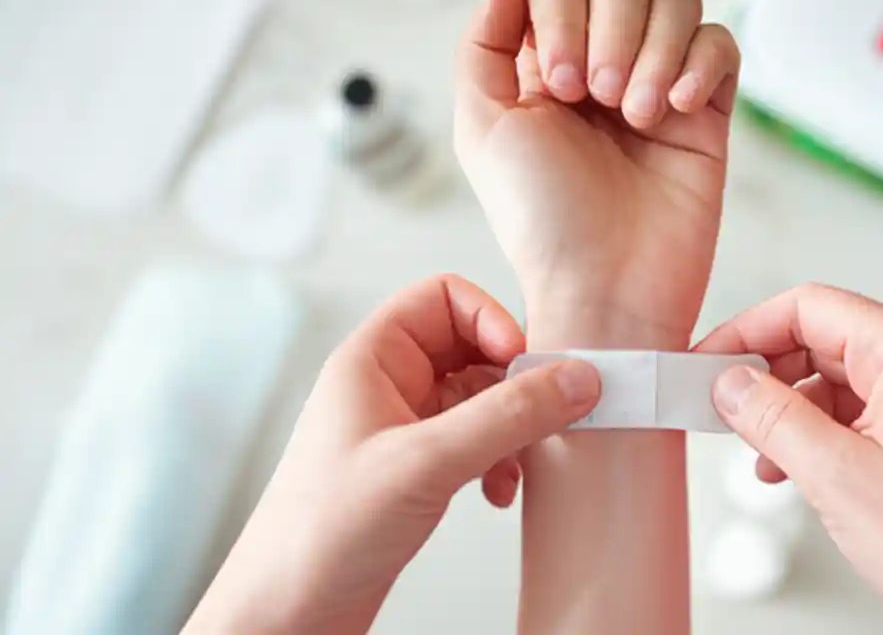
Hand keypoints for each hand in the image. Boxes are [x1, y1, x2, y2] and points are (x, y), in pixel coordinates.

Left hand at [184, 276, 600, 634]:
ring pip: (480, 397)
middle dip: (514, 379)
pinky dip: (500, 459)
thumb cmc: (323, 533)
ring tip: (521, 463)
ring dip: (513, 426)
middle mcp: (387, 385)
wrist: (290, 612)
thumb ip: (507, 415)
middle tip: (546, 412)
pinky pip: (477, 440)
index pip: (442, 297)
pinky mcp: (416, 470)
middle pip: (471, 346)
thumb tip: (574, 377)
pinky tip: (500, 491)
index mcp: (371, 360)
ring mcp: (402, 428)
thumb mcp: (427, 462)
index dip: (490, 318)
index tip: (523, 361)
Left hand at [454, 0, 739, 345]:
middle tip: (598, 95)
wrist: (607, 286)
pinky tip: (675, 111)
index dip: (560, 10)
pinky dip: (699, 64)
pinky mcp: (707, 113)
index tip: (557, 84)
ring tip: (638, 113)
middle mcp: (604, 62)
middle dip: (610, 25)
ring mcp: (659, 83)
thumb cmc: (542, 222)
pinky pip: (720, 44)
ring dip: (656, 45)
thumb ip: (484, 45)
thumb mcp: (484, 129)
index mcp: (545, 61)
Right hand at [697, 284, 882, 633]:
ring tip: (763, 457)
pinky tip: (800, 470)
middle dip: (769, 376)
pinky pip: (871, 409)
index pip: (811, 306)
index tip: (706, 363)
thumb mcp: (836, 477)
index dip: (748, 331)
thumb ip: (772, 418)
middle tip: (722, 412)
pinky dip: (828, 433)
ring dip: (795, 412)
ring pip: (845, 378)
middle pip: (827, 338)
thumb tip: (731, 383)